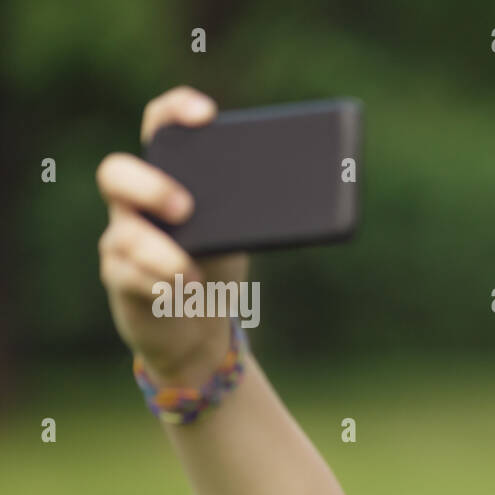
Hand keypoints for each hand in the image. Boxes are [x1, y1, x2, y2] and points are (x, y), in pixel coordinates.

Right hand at [96, 85, 250, 383]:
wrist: (197, 319)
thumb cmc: (217, 262)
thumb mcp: (240, 233)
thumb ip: (255, 210)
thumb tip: (312, 194)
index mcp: (168, 176)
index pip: (160, 126)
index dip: (176, 110)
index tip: (207, 114)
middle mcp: (135, 201)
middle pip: (116, 173)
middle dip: (149, 187)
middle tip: (186, 208)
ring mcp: (123, 238)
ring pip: (123, 235)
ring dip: (159, 253)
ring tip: (187, 271)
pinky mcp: (121, 278)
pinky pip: (126, 276)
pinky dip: (157, 285)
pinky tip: (181, 290)